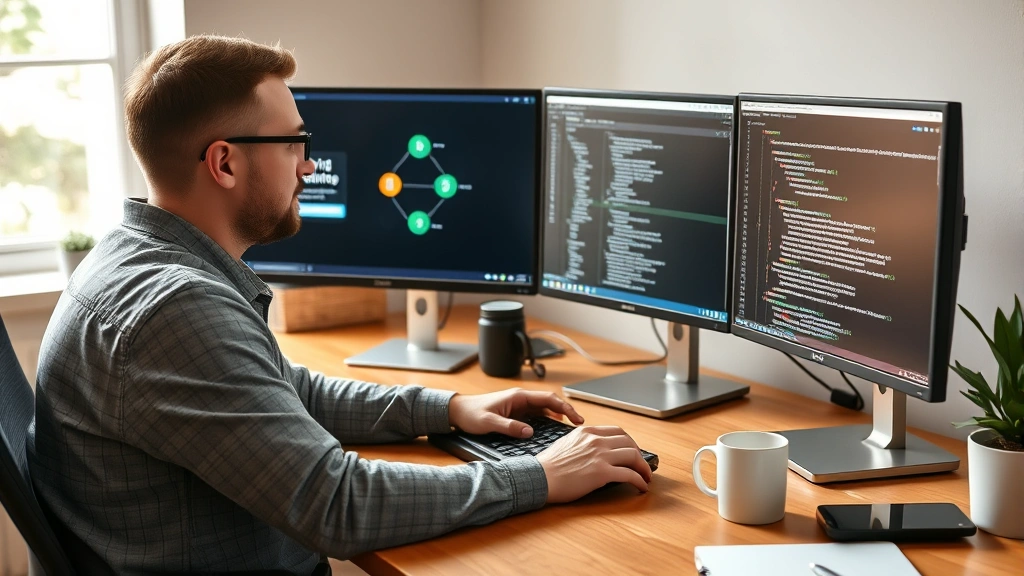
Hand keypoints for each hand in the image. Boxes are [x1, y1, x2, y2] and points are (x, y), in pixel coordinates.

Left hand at [448, 388, 583, 437]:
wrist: (457, 412)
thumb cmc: (471, 413)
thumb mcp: (489, 422)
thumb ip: (510, 427)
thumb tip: (529, 432)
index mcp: (518, 396)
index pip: (548, 399)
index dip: (565, 408)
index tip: (576, 419)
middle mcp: (521, 399)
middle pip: (550, 403)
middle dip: (566, 412)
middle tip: (579, 425)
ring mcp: (519, 406)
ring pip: (545, 409)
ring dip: (558, 417)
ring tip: (570, 429)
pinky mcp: (516, 413)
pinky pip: (537, 415)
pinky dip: (547, 421)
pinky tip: (552, 430)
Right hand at [536, 426, 651, 501]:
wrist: (539, 477)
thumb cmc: (548, 465)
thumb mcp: (566, 443)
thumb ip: (582, 442)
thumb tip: (593, 451)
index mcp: (587, 432)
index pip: (617, 431)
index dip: (629, 442)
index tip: (632, 451)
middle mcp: (596, 441)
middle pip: (628, 442)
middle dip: (639, 454)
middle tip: (641, 465)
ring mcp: (600, 456)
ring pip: (633, 456)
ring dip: (643, 468)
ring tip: (646, 477)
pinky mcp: (602, 473)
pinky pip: (629, 475)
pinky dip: (639, 481)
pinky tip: (641, 487)